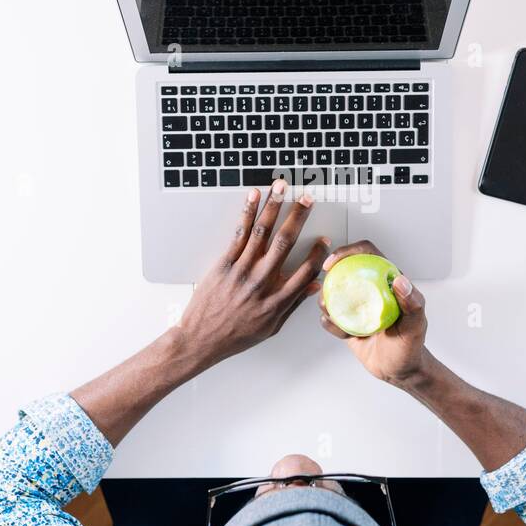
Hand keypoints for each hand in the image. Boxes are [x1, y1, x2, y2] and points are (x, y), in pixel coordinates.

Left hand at [177, 180, 330, 367]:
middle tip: (307, 199)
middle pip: (286, 242)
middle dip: (299, 216)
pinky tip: (254, 197)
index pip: (305, 270)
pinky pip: (239, 233)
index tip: (323, 239)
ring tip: (281, 187)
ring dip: (274, 205)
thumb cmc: (236, 335)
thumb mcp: (271, 326)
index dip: (317, 253)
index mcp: (277, 300)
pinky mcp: (225, 263)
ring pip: (263, 231)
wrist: (202, 339)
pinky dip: (247, 212)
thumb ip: (293, 304)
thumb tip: (313, 286)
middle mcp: (262, 282)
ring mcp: (242, 270)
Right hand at [317, 240, 429, 387]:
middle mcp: (371, 290)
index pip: (367, 254)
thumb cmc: (411, 347)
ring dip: (325, 300)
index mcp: (387, 282)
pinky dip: (330, 323)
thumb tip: (400, 280)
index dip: (349, 251)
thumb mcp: (415, 326)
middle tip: (325, 288)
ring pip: (333, 292)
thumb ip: (412, 303)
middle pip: (345, 269)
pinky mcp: (347, 322)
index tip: (334, 262)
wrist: (400, 372)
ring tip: (331, 312)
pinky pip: (331, 317)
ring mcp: (358, 305)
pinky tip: (341, 332)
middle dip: (329, 274)